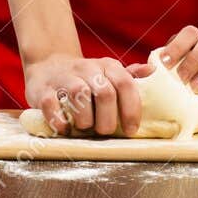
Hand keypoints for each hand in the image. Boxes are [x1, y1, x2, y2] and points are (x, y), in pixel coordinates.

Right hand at [24, 53, 146, 135]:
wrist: (48, 65)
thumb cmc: (85, 77)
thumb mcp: (108, 73)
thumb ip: (130, 76)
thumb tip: (155, 72)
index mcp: (107, 66)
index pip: (125, 83)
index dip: (131, 109)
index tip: (131, 129)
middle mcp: (86, 68)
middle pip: (104, 93)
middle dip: (108, 119)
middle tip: (105, 132)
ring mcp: (63, 78)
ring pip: (79, 95)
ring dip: (85, 119)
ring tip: (85, 127)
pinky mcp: (42, 90)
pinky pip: (51, 105)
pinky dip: (60, 121)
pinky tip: (65, 128)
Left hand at [159, 24, 197, 102]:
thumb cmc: (180, 80)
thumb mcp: (168, 72)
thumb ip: (156, 70)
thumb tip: (144, 71)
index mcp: (195, 40)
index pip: (190, 32)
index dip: (178, 45)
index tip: (165, 64)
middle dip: (196, 58)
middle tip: (182, 79)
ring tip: (196, 89)